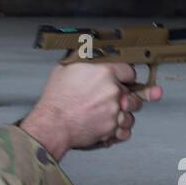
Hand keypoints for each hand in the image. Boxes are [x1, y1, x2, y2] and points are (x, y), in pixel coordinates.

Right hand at [20, 63, 161, 161]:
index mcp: (104, 73)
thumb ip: (82, 61)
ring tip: (111, 114)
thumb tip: (86, 53)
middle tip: (118, 99)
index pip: (129, 71)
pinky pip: (125, 131)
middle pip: (133, 94)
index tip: (125, 79)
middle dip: (126, 96)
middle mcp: (113, 91)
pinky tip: (113, 127)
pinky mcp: (112, 129)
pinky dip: (120, 131)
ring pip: (131, 113)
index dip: (125, 76)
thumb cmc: (56, 99)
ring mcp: (114, 111)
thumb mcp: (65, 69)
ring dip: (123, 114)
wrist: (52, 124)